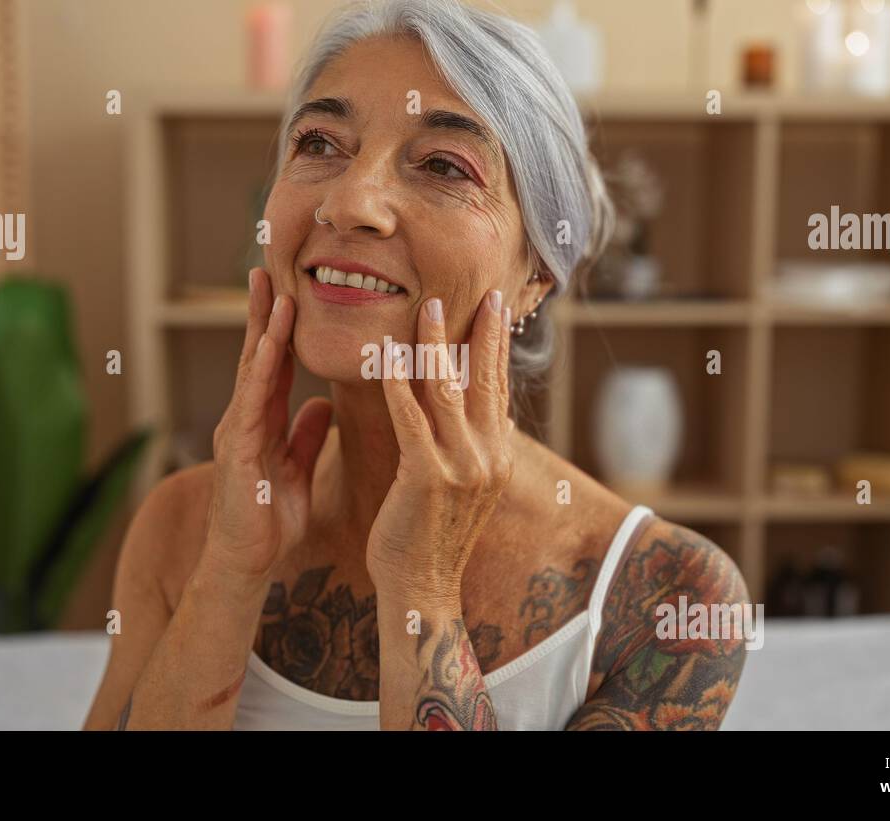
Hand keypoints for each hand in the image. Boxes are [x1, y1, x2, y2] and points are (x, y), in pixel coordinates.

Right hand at [200, 267, 332, 583]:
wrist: (247, 563)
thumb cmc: (269, 520)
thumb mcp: (296, 468)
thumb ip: (306, 435)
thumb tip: (323, 405)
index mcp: (262, 421)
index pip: (274, 365)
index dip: (283, 329)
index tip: (291, 290)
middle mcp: (245, 418)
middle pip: (257, 356)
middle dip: (263, 313)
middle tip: (267, 268)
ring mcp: (237, 431)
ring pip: (251, 370)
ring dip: (263, 329)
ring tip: (273, 291)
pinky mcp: (235, 449)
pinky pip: (251, 401)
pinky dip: (260, 369)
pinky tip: (269, 343)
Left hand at [365, 290, 513, 603]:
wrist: (422, 588)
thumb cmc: (430, 534)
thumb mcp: (462, 484)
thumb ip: (469, 444)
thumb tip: (480, 409)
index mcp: (497, 456)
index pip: (499, 387)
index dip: (497, 345)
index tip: (497, 306)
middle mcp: (489, 457)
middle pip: (485, 379)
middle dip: (481, 331)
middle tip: (480, 290)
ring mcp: (463, 468)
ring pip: (448, 391)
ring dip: (436, 345)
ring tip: (429, 307)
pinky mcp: (428, 477)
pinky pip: (412, 420)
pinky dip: (400, 385)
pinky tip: (389, 356)